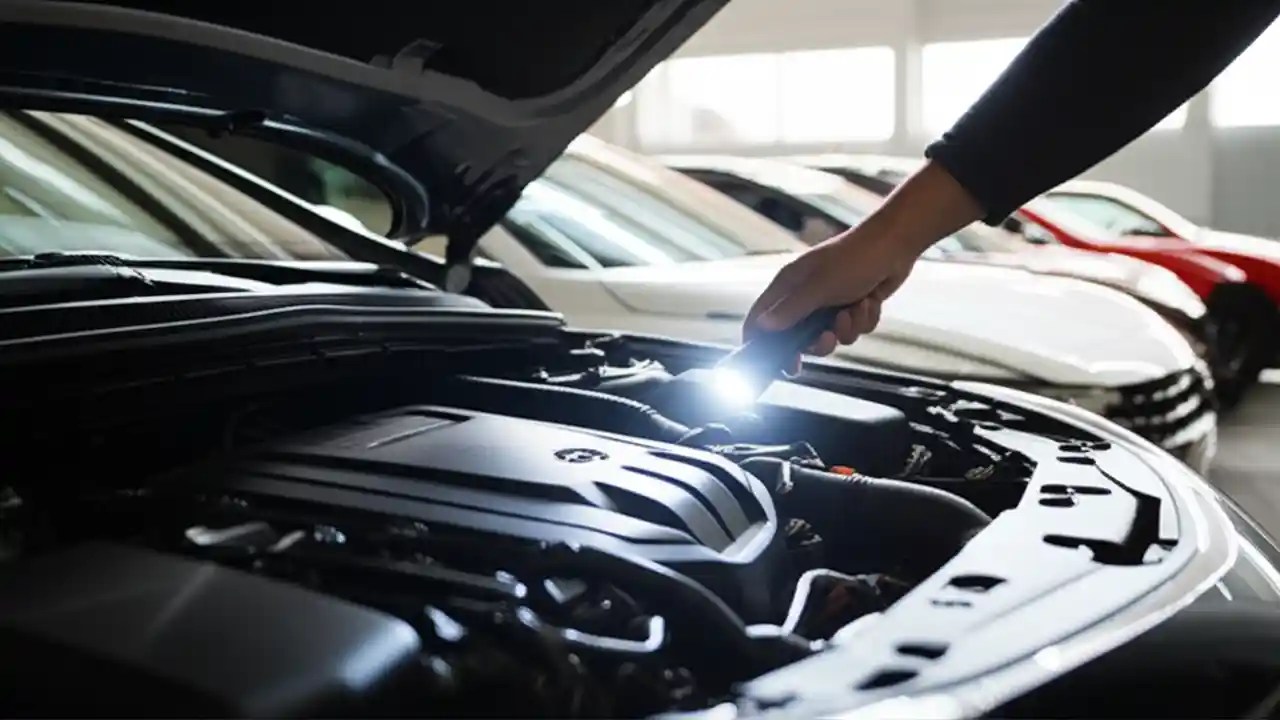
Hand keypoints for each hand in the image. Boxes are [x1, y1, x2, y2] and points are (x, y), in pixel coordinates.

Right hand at [744, 227, 914, 371]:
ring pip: (830, 336)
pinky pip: (852, 330)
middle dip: (818, 342)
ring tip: (856, 308)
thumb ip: (792, 309)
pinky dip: (864, 320)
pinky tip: (870, 301)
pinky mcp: (851, 306)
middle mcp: (805, 295)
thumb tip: (762, 326)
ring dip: (847, 329)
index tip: (778, 363)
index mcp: (788, 286)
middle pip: (797, 337)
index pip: (760, 318)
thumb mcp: (821, 286)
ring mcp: (828, 302)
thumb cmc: (855, 258)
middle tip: (829, 338)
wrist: (897, 245)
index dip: (762, 343)